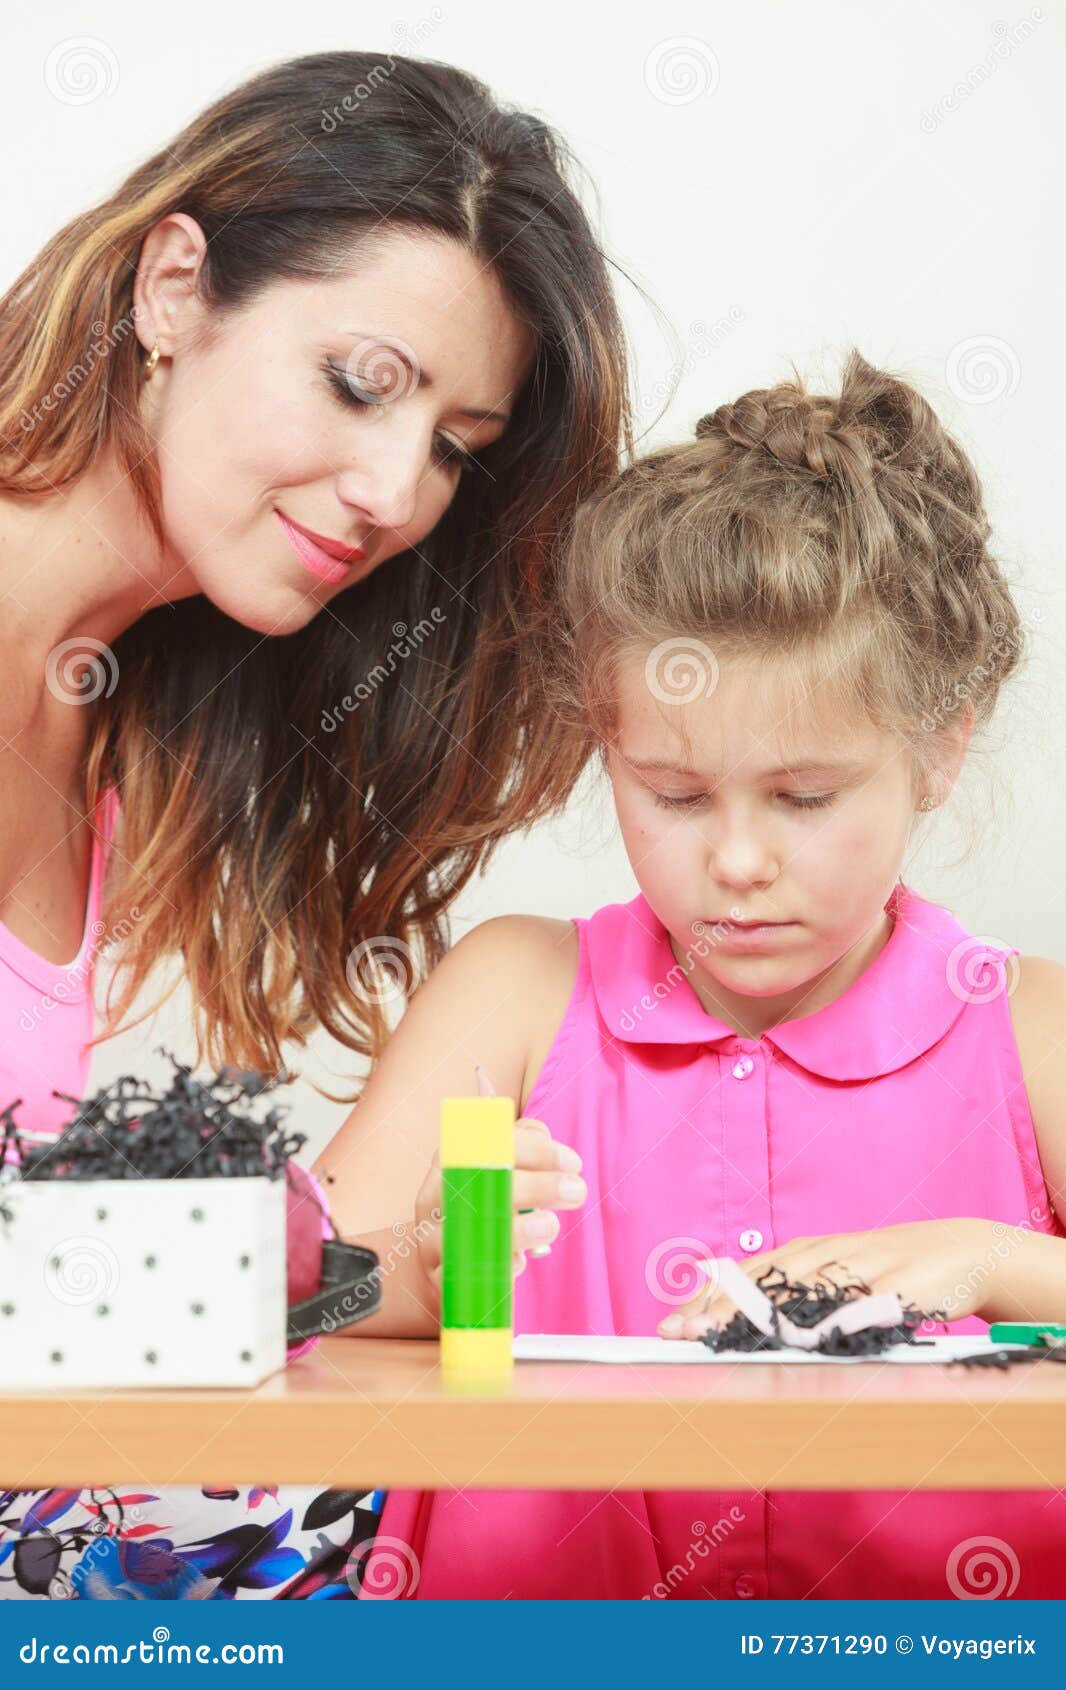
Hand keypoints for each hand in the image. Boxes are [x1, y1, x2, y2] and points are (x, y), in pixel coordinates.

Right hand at [414, 1117, 585, 1298]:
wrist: (449, 1264)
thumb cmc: (483, 1208)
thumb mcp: (498, 1172)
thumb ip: (523, 1147)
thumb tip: (544, 1138)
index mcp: (451, 1161)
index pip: (489, 1142)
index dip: (534, 1149)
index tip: (573, 1163)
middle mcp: (434, 1194)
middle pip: (480, 1182)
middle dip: (536, 1185)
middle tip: (576, 1191)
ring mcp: (430, 1236)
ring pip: (471, 1228)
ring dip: (519, 1228)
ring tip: (550, 1225)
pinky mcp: (437, 1275)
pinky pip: (469, 1271)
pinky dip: (499, 1265)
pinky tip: (518, 1261)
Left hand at [657, 1218, 998, 1339]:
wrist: (960, 1250)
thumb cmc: (885, 1272)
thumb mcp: (835, 1283)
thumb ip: (792, 1303)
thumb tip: (733, 1328)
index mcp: (805, 1253)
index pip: (744, 1274)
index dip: (707, 1298)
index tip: (670, 1324)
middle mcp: (827, 1253)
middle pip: (767, 1280)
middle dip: (723, 1308)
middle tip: (687, 1333)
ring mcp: (865, 1264)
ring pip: (809, 1289)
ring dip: (768, 1314)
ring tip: (731, 1336)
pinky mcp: (904, 1283)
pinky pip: (868, 1303)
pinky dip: (841, 1318)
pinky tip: (817, 1339)